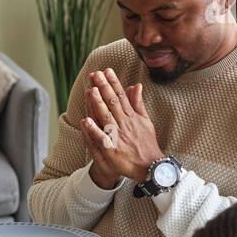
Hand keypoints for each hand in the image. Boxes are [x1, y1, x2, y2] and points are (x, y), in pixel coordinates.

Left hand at [78, 68, 163, 187]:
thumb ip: (138, 103)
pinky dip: (94, 130)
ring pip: (107, 117)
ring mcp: (119, 136)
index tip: (106, 70)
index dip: (114, 83)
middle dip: (104, 88)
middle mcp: (125, 124)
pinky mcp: (113, 149)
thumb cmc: (147, 143)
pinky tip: (85, 121)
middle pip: (113, 103)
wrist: (151, 167)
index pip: (121, 96)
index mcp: (132, 116)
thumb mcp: (146, 121)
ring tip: (90, 90)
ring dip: (98, 104)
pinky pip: (102, 138)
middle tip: (95, 74)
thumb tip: (136, 85)